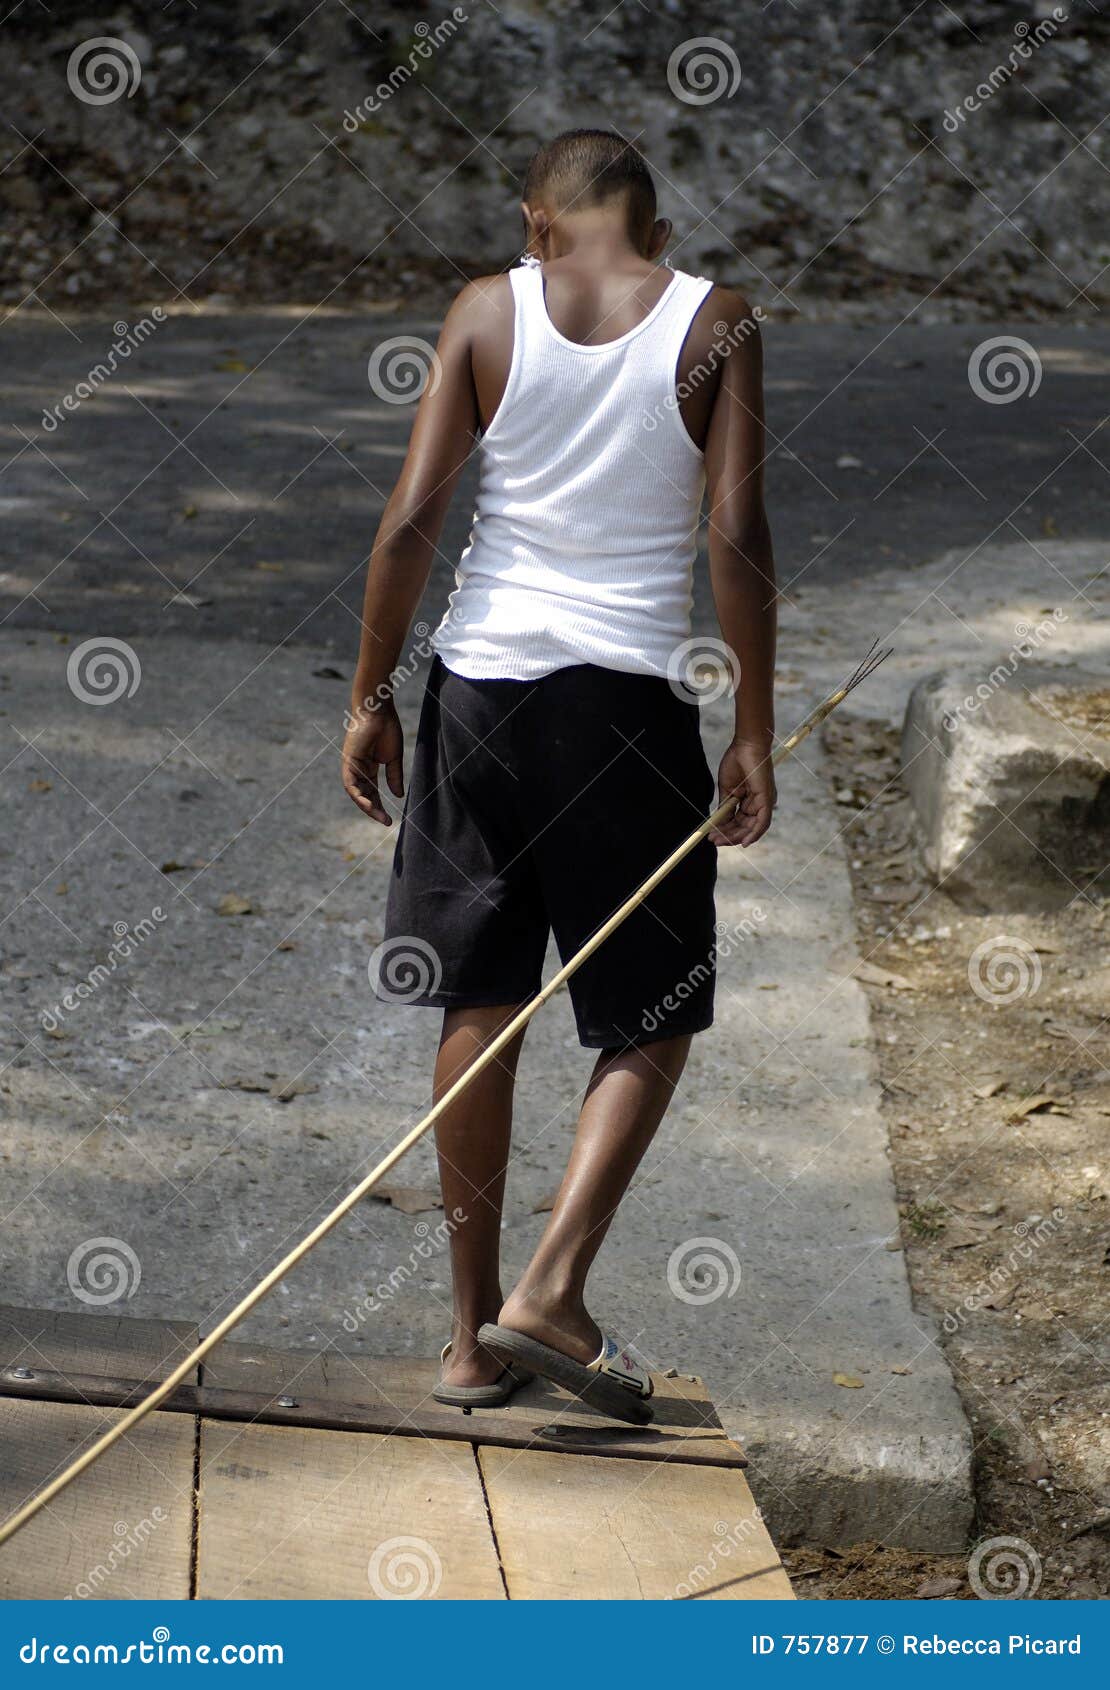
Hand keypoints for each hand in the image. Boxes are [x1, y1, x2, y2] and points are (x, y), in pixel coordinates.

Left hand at [342, 703, 403, 823]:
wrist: (378, 710)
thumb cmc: (387, 729)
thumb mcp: (394, 758)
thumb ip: (394, 777)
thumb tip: (398, 796)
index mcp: (369, 768)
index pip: (372, 792)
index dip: (380, 806)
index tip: (390, 819)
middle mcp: (358, 769)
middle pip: (364, 795)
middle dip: (374, 810)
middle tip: (386, 822)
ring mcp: (351, 766)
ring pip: (356, 793)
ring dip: (366, 806)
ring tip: (379, 817)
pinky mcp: (348, 762)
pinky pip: (350, 784)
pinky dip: (358, 795)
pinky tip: (368, 805)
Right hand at [710, 739, 775, 846]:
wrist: (746, 745)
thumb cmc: (737, 761)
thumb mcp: (727, 789)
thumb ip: (724, 808)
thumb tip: (718, 824)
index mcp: (750, 800)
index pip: (739, 822)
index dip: (725, 831)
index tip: (711, 837)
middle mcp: (759, 804)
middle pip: (745, 828)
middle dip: (728, 836)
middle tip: (713, 841)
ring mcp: (764, 802)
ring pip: (752, 828)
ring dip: (736, 837)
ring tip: (720, 840)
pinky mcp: (767, 800)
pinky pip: (763, 823)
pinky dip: (754, 834)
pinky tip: (743, 842)